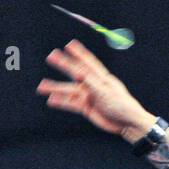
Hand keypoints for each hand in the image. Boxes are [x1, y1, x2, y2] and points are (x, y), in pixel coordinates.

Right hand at [37, 39, 154, 138]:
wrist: (127, 124)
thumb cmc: (122, 106)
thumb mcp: (106, 91)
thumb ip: (91, 82)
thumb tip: (78, 72)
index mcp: (102, 77)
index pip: (88, 62)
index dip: (79, 53)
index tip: (69, 44)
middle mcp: (93, 85)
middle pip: (75, 73)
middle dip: (63, 65)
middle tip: (51, 57)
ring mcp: (89, 96)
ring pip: (69, 90)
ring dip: (56, 88)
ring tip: (41, 86)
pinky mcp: (86, 108)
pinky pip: (71, 103)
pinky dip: (61, 102)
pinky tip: (51, 100)